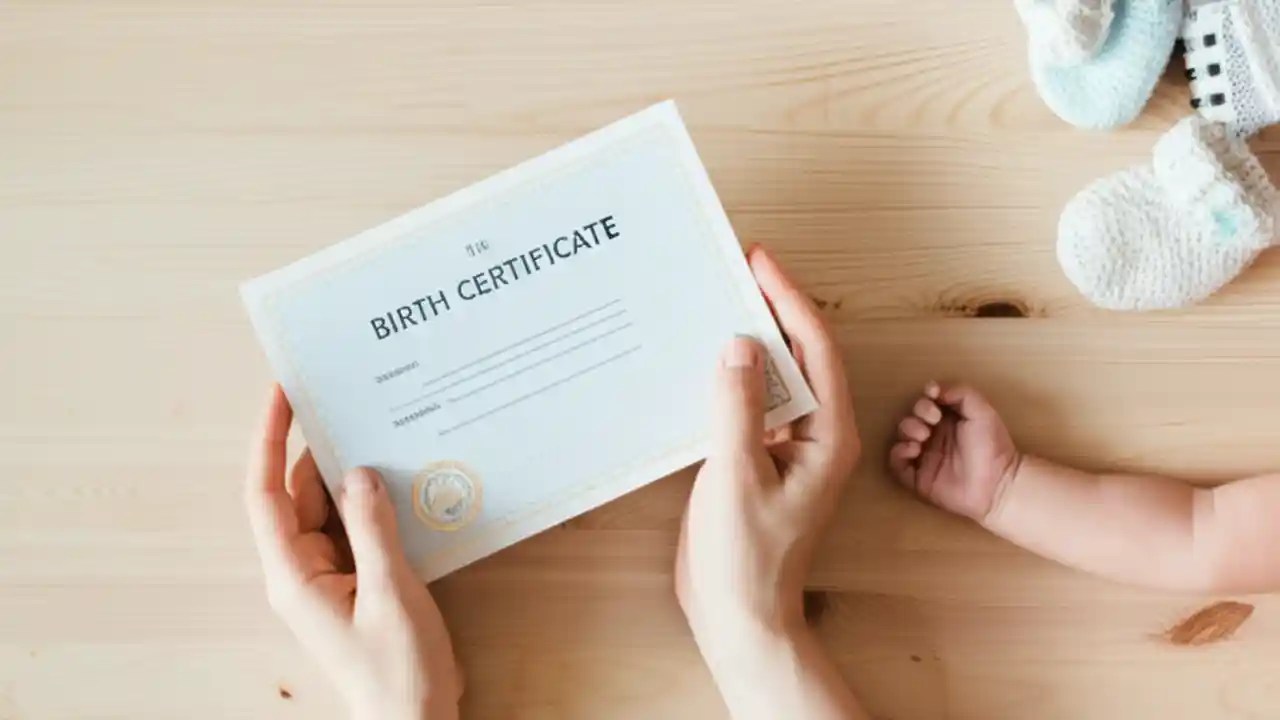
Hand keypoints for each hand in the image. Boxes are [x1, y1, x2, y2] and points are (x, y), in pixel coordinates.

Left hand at [244, 386, 461, 719]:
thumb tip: (358, 473)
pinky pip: (353, 530)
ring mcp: (328, 578)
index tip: (281, 394)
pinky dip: (370, 504)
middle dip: (317, 449)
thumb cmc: (397, 669)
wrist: (412, 719)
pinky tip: (397, 481)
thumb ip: (373, 529)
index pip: (266, 495)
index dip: (269, 440)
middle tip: (344, 401)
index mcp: (294, 575)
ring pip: (328, 510)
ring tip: (377, 431)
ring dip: (349, 476)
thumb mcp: (390, 592)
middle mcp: (302, 571)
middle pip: (298, 495)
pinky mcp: (354, 584)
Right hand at [676, 246, 860, 660]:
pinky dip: (724, 377)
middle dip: (768, 309)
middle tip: (731, 268)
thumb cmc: (748, 559)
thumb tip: (739, 344)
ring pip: (769, 377)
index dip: (789, 298)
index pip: (815, 347)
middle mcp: (812, 434)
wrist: (739, 618)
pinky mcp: (755, 460)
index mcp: (827, 434)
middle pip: (796, 354)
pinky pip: (745, 404)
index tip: (758, 260)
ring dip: (744, 341)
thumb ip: (739, 408)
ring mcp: (784, 447)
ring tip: (710, 301)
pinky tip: (695, 360)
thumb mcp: (738, 476)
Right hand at [888, 382, 1020, 522]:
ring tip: (923, 437)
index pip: (926, 403)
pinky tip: (913, 450)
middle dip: (917, 414)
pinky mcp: (917, 478)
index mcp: (948, 421)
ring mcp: (924, 458)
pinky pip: (896, 464)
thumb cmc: (992, 445)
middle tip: (932, 421)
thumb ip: (961, 392)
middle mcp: (933, 437)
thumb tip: (933, 389)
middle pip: (911, 417)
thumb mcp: (982, 411)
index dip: (926, 398)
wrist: (997, 484)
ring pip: (901, 437)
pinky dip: (898, 453)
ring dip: (907, 430)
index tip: (934, 397)